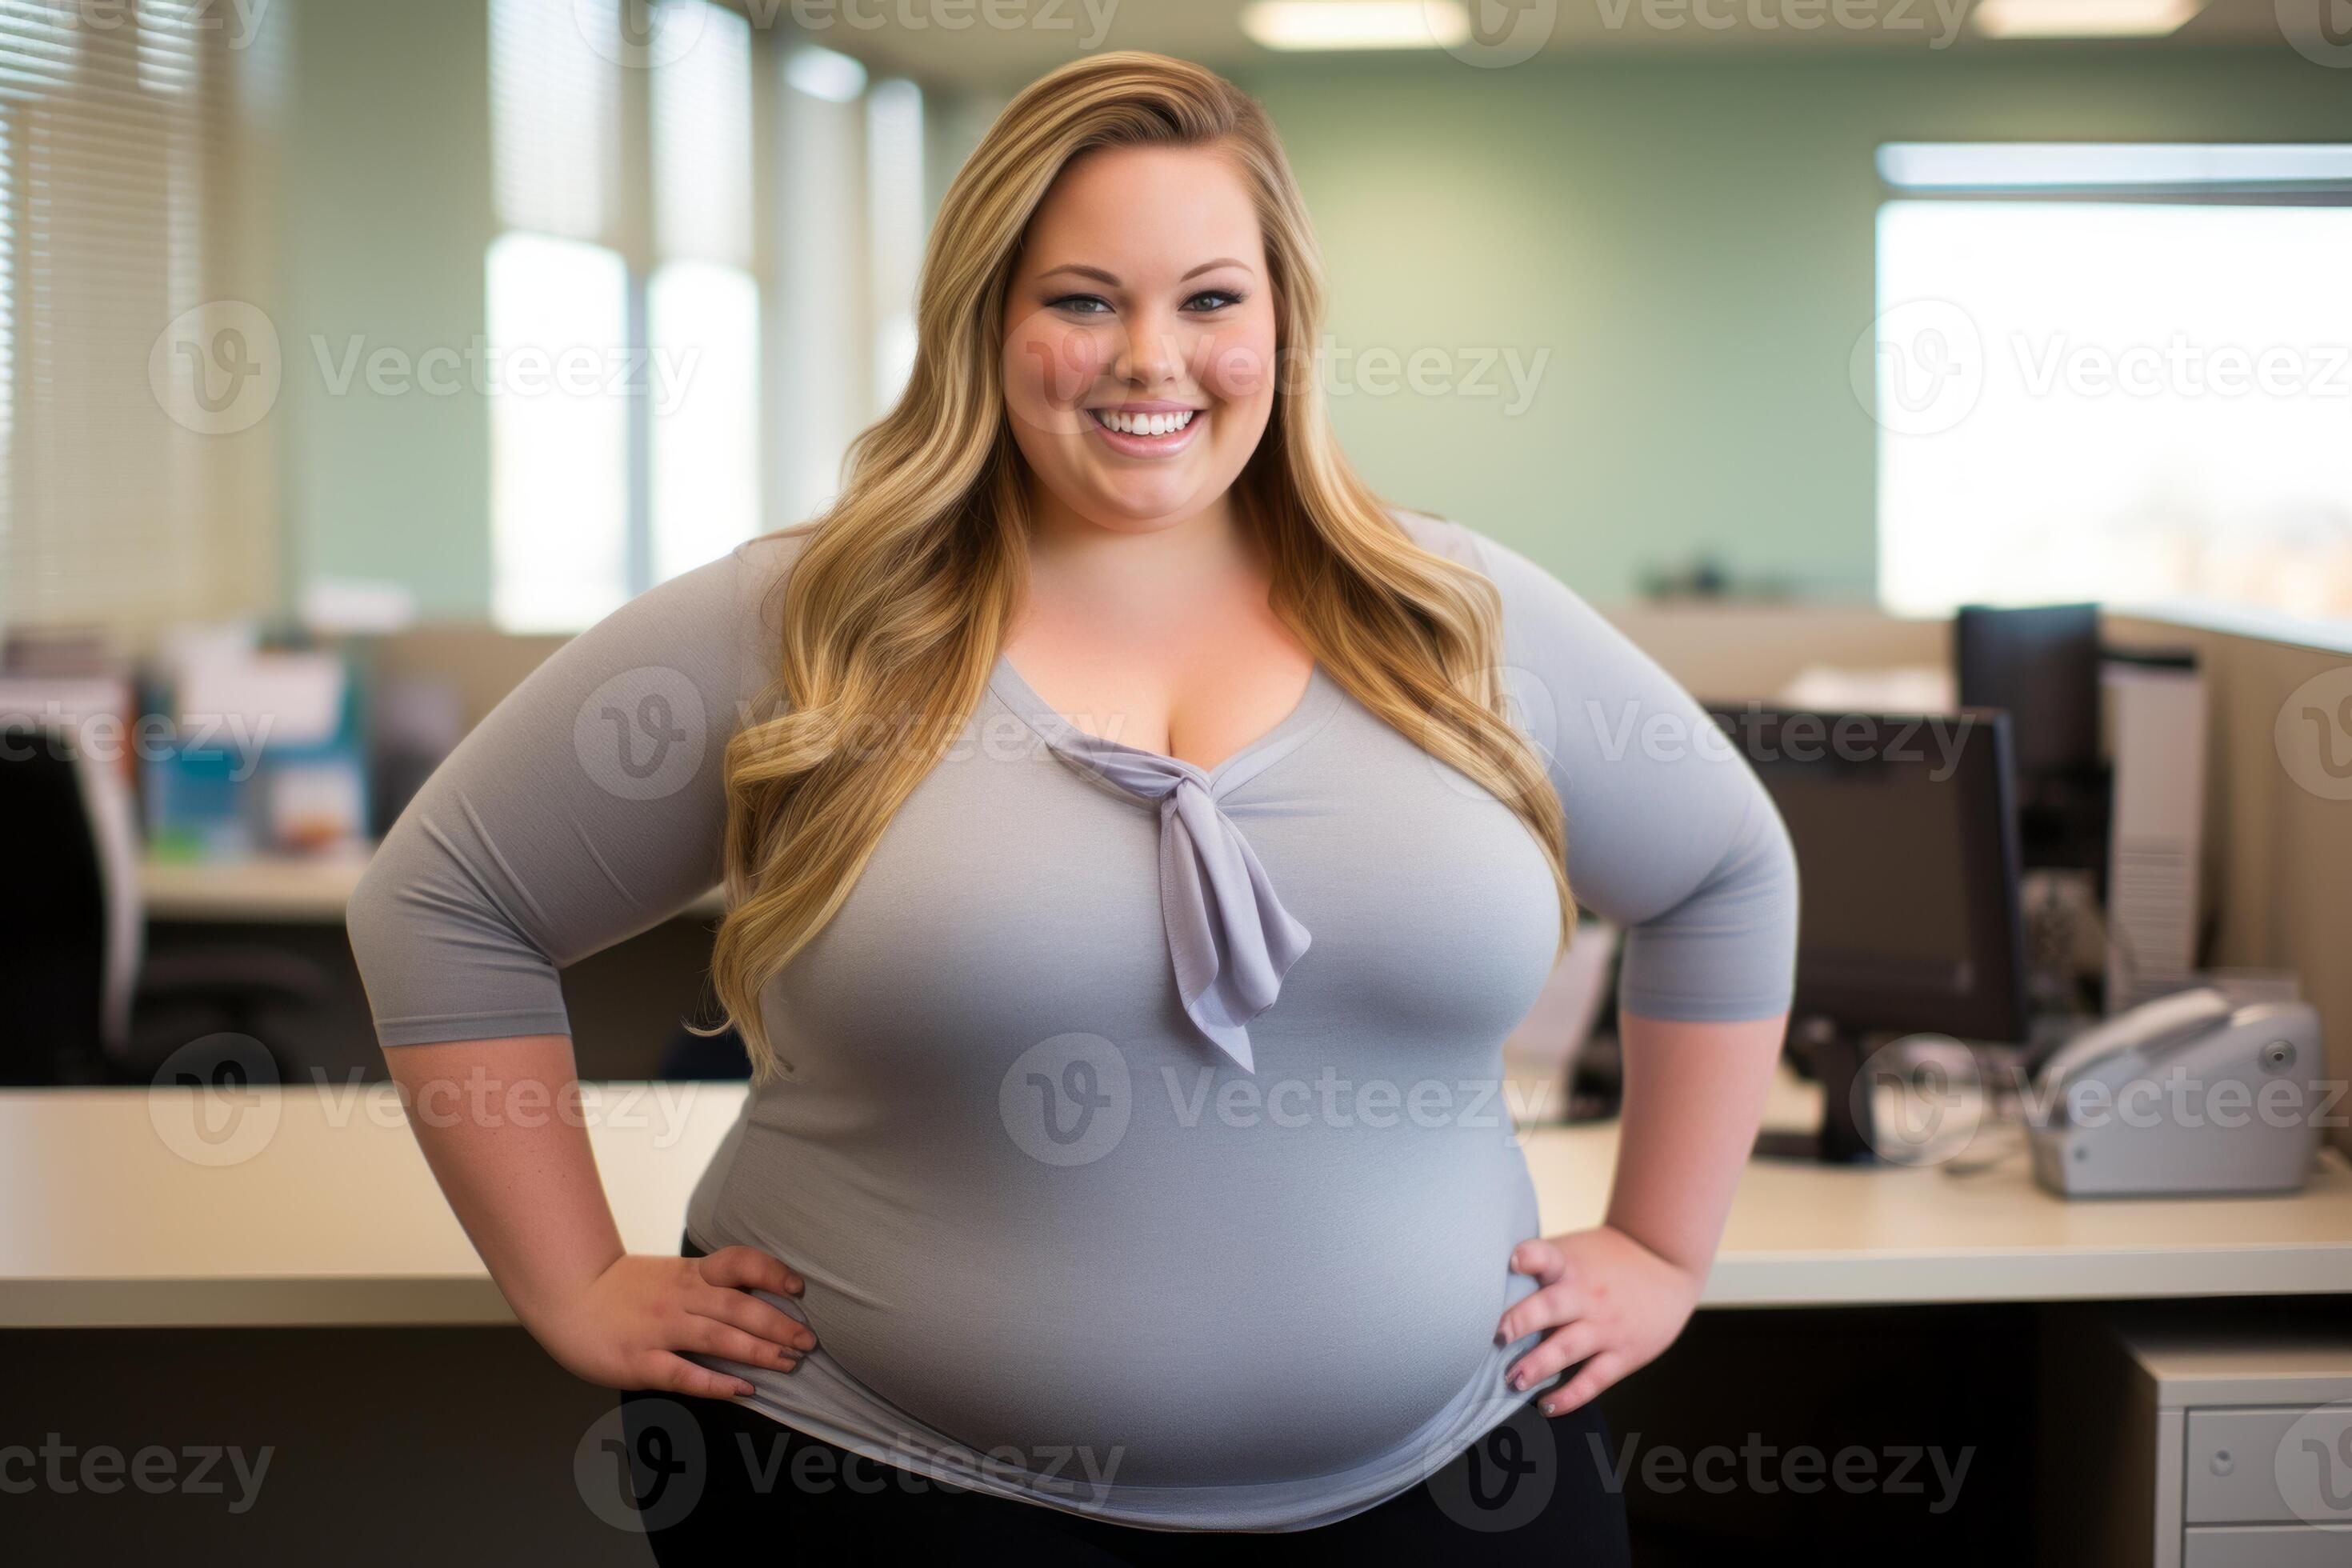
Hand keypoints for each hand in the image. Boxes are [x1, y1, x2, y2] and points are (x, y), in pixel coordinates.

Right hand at [528, 1248, 816, 1399]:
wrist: (568, 1294)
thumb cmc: (624, 1289)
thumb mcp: (671, 1274)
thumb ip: (709, 1285)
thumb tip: (759, 1297)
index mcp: (690, 1275)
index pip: (739, 1264)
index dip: (772, 1273)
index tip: (799, 1288)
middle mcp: (680, 1298)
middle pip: (739, 1307)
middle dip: (779, 1324)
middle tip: (810, 1342)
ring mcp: (660, 1330)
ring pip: (719, 1339)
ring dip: (759, 1352)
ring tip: (790, 1363)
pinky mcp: (640, 1362)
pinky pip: (684, 1374)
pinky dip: (716, 1383)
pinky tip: (742, 1389)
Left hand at [1494, 1225, 1701, 1415]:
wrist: (1666, 1263)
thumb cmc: (1605, 1259)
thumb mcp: (1574, 1250)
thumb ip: (1538, 1266)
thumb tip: (1482, 1284)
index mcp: (1570, 1265)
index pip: (1547, 1256)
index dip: (1530, 1256)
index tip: (1513, 1260)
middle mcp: (1586, 1295)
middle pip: (1551, 1307)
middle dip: (1523, 1321)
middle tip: (1498, 1336)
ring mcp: (1605, 1326)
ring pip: (1569, 1347)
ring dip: (1539, 1365)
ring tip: (1513, 1381)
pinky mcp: (1623, 1354)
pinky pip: (1593, 1380)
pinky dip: (1570, 1396)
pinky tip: (1545, 1406)